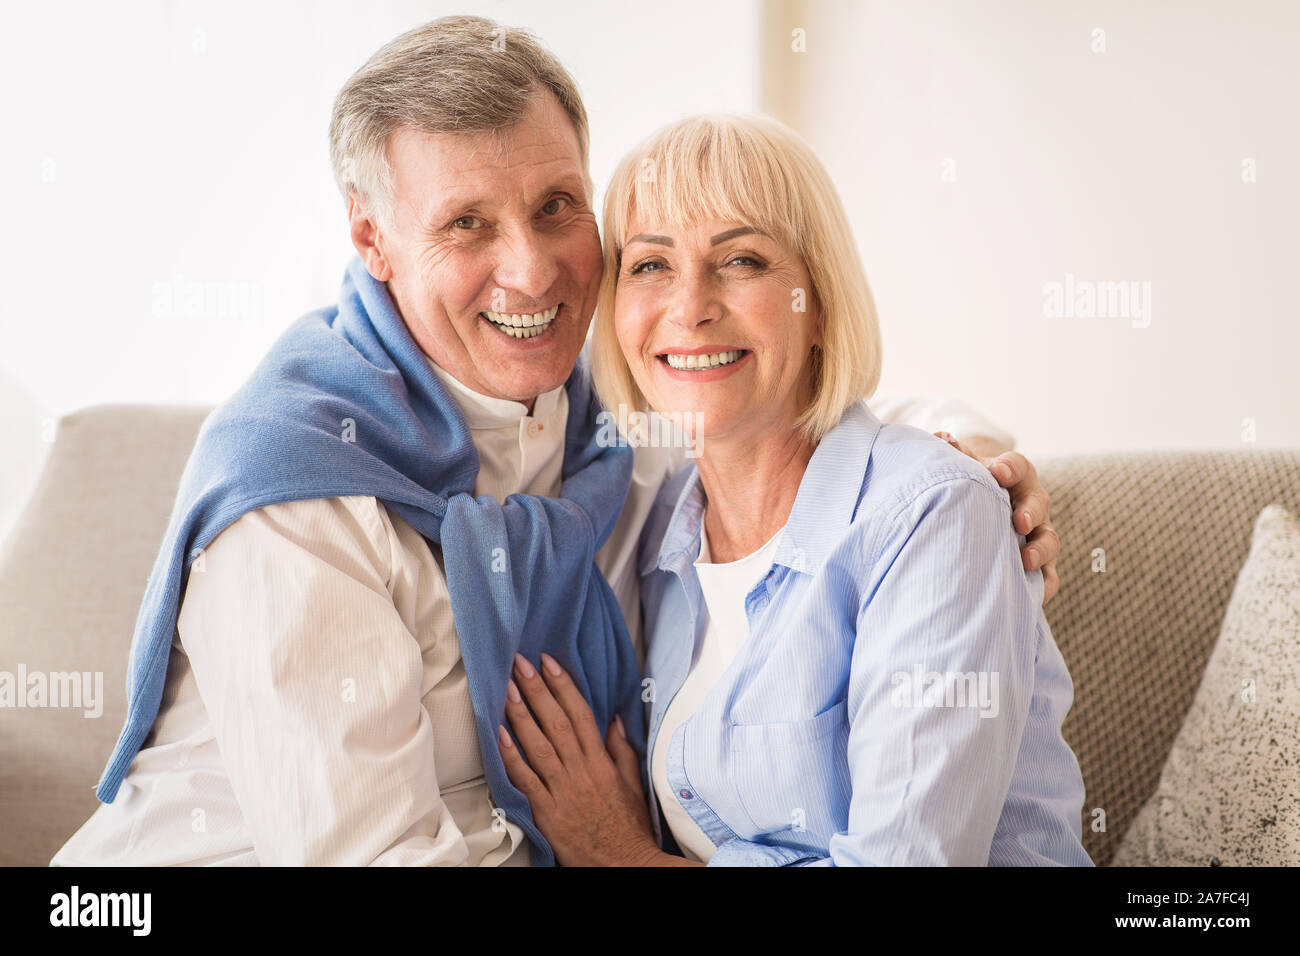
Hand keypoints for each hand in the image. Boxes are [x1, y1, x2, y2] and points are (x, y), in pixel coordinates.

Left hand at [498, 652, 659, 866]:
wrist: (624, 863)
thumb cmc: (628, 825)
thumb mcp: (632, 784)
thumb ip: (622, 750)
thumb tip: (615, 720)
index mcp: (601, 761)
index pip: (580, 714)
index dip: (563, 685)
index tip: (549, 662)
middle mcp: (581, 770)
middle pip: (556, 722)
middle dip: (537, 689)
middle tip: (520, 663)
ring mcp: (563, 790)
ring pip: (538, 745)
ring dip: (521, 715)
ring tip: (507, 688)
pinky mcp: (547, 812)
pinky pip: (526, 780)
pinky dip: (512, 757)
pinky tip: (499, 735)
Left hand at [934, 432, 1059, 604]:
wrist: (983, 502)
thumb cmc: (972, 482)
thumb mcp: (964, 464)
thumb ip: (954, 453)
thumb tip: (941, 439)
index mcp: (1014, 475)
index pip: (1017, 466)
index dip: (1009, 468)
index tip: (997, 472)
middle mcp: (1031, 502)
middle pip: (1038, 504)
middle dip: (1030, 512)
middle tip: (1019, 522)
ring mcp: (1038, 532)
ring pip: (1049, 540)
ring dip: (1040, 550)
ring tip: (1026, 560)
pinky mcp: (1039, 562)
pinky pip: (1048, 576)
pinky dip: (1044, 586)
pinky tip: (1035, 597)